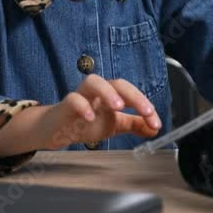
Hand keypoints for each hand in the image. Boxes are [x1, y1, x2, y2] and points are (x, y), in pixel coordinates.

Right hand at [36, 75, 160, 149]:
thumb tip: (155, 129)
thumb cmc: (86, 122)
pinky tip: (90, 117)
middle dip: (133, 96)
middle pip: (116, 83)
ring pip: (93, 82)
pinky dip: (82, 106)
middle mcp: (97, 90)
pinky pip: (72, 99)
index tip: (155, 123)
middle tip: (145, 111)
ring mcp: (80, 95)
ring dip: (108, 92)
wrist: (57, 129)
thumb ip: (134, 124)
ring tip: (118, 106)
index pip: (131, 92)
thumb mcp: (115, 124)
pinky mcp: (65, 106)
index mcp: (111, 93)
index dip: (145, 105)